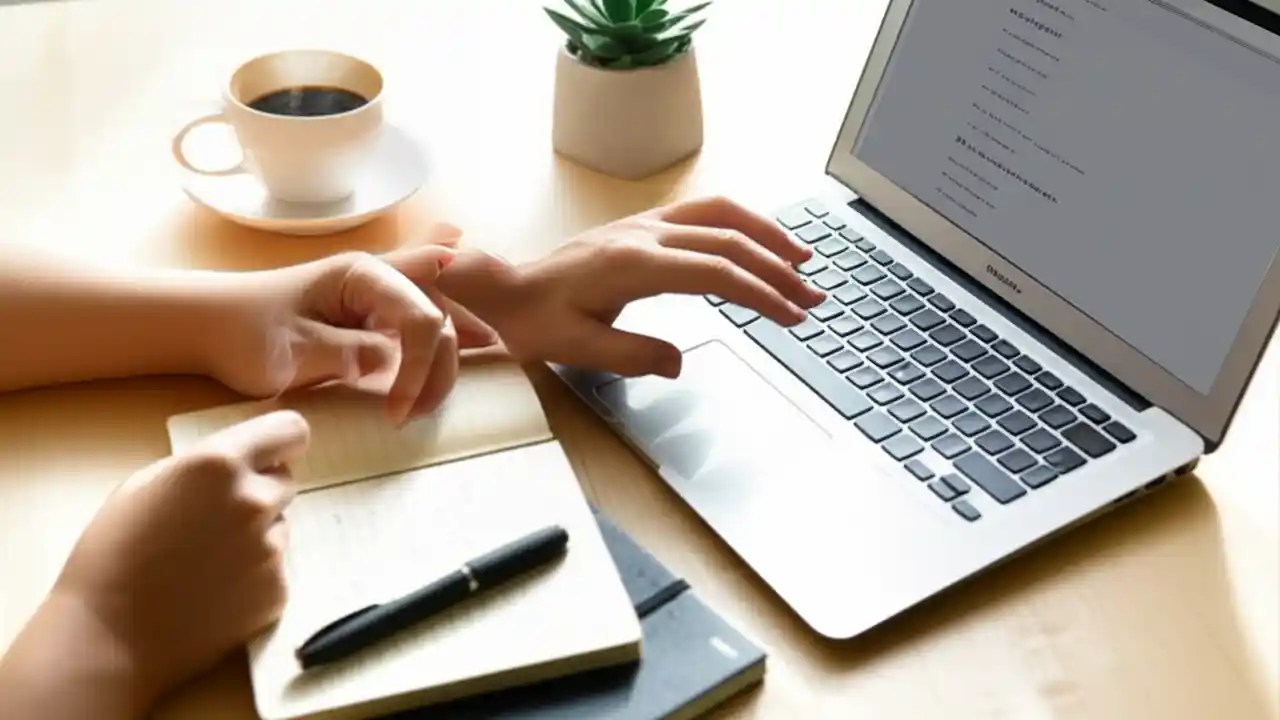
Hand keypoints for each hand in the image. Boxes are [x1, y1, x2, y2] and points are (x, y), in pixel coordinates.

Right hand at [0, 411, 308, 717]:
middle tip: (217, 517)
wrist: (109, 637)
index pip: (291, 430)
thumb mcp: (149, 484)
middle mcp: (256, 501)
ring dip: (256, 534)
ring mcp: (272, 548)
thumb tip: (245, 461)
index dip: (280, 442)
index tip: (269, 454)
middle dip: (261, 491)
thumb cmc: (113, 554)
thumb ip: (204, 466)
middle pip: (285, 481)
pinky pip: (276, 568)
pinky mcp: (278, 590)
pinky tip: (214, 590)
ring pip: (279, 526)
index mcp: (220, 464)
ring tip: (206, 560)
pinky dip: (254, 575)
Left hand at [205, 231, 497, 423]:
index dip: (419, 368)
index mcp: (361, 274)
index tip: (396, 413)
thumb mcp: (296, 351)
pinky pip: (420, 326)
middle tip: (411, 415)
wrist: (207, 325)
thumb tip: (395, 359)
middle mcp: (378, 278)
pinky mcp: (372, 316)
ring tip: (422, 405)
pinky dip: (439, 346)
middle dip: (437, 369)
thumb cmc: (243, 333)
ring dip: (442, 363)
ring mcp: (377, 296)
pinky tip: (467, 350)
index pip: (420, 317)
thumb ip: (353, 352)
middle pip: (438, 318)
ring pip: (438, 320)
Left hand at [438, 195, 824, 377]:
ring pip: (720, 213)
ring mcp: (644, 223)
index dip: (759, 294)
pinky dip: (741, 222)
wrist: (506, 289)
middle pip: (728, 240)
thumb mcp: (574, 349)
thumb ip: (630, 355)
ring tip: (802, 260)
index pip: (714, 272)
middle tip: (813, 299)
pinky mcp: (643, 225)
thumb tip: (679, 362)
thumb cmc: (534, 321)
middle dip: (778, 269)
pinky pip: (703, 211)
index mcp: (631, 264)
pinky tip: (760, 240)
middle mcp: (643, 234)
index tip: (790, 316)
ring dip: (766, 233)